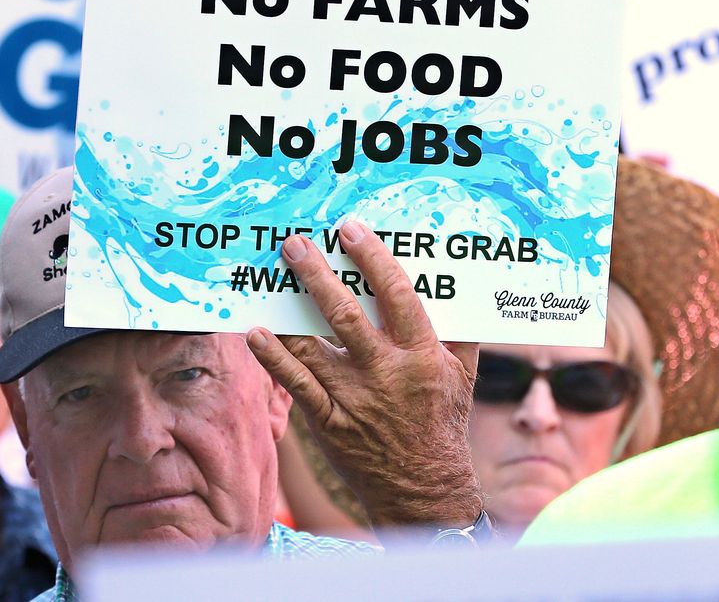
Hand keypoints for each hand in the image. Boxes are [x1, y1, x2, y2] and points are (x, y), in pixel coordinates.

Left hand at [247, 220, 480, 528]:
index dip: (372, 258)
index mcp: (422, 355)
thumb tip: (457, 283)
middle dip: (317, 276)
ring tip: (270, 277)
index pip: (396, 295)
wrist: (424, 488)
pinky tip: (256, 333)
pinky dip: (274, 359)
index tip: (350, 230)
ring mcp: (353, 398)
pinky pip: (296, 385)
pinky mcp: (328, 421)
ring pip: (313, 347)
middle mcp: (385, 373)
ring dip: (289, 310)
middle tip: (295, 245)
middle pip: (345, 315)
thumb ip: (458, 330)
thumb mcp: (462, 375)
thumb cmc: (443, 423)